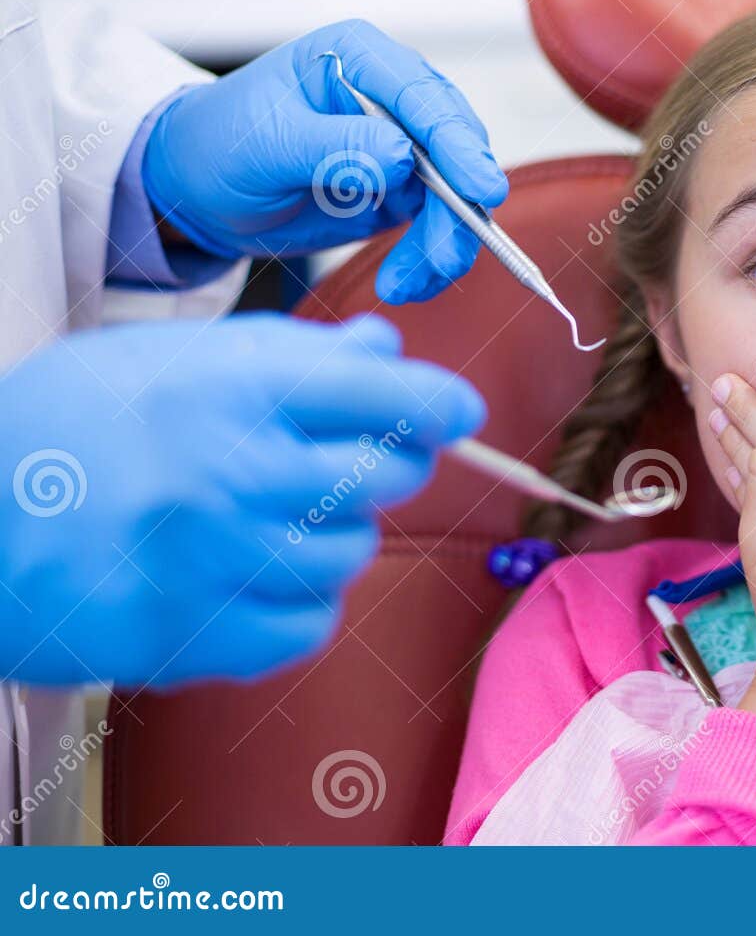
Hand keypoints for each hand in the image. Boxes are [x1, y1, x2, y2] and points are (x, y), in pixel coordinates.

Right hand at [0, 314, 483, 686]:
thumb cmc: (69, 429)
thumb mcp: (167, 358)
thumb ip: (288, 354)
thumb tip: (387, 346)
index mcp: (227, 392)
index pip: (384, 394)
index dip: (438, 403)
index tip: (456, 411)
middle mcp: (229, 476)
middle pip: (387, 476)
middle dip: (382, 463)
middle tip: (339, 461)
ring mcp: (212, 565)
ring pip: (354, 554)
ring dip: (335, 535)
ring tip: (268, 518)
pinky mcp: (192, 641)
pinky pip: (310, 625)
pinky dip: (297, 602)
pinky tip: (246, 574)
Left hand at [143, 19, 508, 303]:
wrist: (201, 191)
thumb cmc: (220, 146)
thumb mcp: (266, 144)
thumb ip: (333, 146)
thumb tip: (400, 156)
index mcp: (360, 57)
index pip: (423, 96)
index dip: (457, 142)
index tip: (481, 188)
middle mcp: (394, 96)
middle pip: (457, 146)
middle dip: (458, 207)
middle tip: (442, 257)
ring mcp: (407, 145)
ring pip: (459, 193)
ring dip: (444, 243)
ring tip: (404, 284)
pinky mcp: (407, 191)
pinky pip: (442, 225)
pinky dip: (432, 259)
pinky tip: (403, 283)